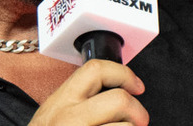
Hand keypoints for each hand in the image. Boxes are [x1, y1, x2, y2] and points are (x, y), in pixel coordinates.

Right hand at [28, 59, 148, 125]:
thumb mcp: (54, 114)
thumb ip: (79, 101)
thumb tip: (117, 91)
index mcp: (61, 101)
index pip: (96, 70)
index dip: (124, 74)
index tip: (136, 86)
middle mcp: (70, 118)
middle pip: (119, 100)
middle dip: (138, 112)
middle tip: (139, 121)